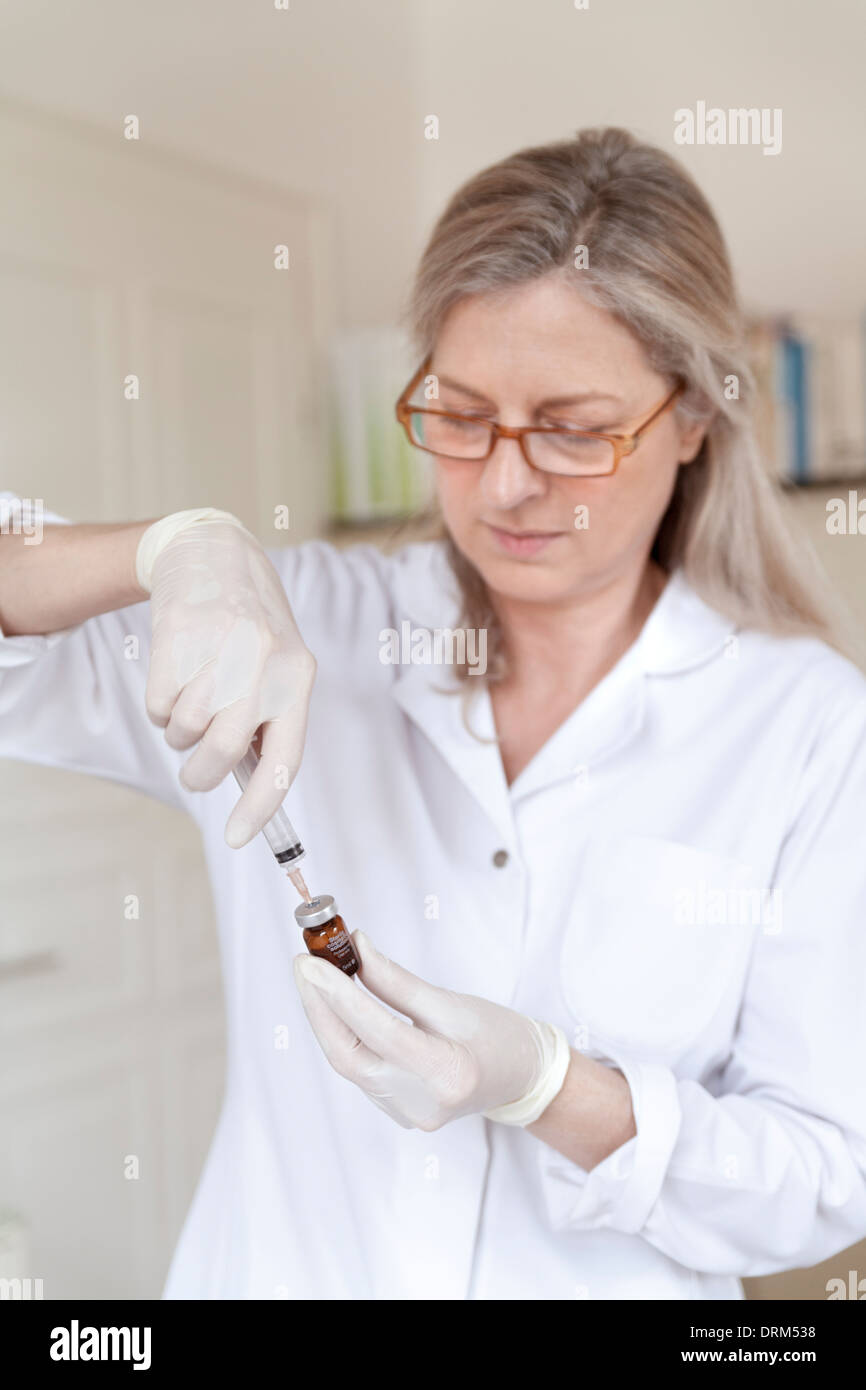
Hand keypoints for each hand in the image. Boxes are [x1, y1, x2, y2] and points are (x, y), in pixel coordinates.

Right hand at [142, 517, 315, 845]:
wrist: (213, 555)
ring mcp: (221, 647)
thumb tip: (250, 794)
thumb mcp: (277, 667)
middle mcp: (265, 662)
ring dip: (178, 731)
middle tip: (195, 771)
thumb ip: (267, 722)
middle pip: (222, 752)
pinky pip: (158, 704)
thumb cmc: (249, 628)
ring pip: (184, 730)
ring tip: (191, 701)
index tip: (237, 840)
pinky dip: (159, 703)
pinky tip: (176, 673)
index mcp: (299, 678)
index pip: (283, 760)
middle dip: (200, 773)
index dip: (260, 807)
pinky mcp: (179, 634)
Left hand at [292, 931, 568, 1130]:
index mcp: (447, 1074)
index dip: (338, 995)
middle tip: (303, 965)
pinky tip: (336, 1009)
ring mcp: (408, 1114)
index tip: (311, 962)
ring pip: (350, 1064)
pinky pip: (360, 1071)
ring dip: (328, 1020)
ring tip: (316, 979)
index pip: (378, 1032)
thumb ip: (397, 981)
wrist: (522, 1078)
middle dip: (319, 1008)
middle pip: (350, 1056)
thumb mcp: (451, 1001)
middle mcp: (422, 1102)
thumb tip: (355, 949)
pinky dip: (345, 1037)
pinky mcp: (398, 1112)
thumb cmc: (497, 1035)